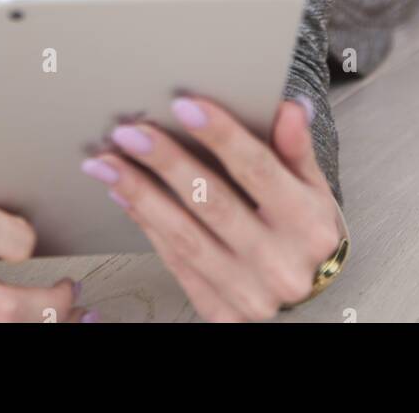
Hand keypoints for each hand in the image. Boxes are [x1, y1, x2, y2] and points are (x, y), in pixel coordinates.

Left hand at [80, 94, 342, 321]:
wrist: (300, 283)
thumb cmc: (300, 223)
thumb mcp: (310, 183)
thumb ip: (296, 147)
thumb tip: (291, 108)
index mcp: (309, 225)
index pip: (259, 170)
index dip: (221, 136)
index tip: (184, 105)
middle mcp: (282, 265)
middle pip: (214, 204)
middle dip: (167, 163)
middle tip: (131, 133)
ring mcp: (250, 295)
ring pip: (186, 238)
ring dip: (141, 195)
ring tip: (109, 163)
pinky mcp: (221, 312)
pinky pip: (176, 264)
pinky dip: (148, 226)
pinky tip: (125, 196)